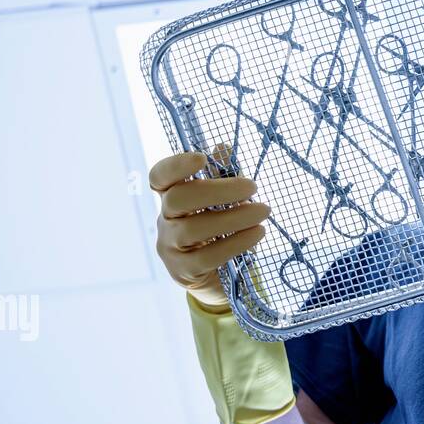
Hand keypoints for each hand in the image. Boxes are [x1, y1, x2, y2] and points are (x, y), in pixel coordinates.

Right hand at [149, 149, 269, 310]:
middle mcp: (165, 219)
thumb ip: (223, 175)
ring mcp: (170, 246)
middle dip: (218, 190)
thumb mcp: (224, 201)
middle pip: (178, 198)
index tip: (201, 158)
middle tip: (254, 186)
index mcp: (171, 196)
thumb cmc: (221, 229)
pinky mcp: (183, 270)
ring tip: (264, 211)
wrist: (218, 276)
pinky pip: (207, 256)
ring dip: (234, 217)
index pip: (160, 177)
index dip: (175, 165)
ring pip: (193, 228)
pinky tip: (258, 234)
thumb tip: (223, 147)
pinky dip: (236, 243)